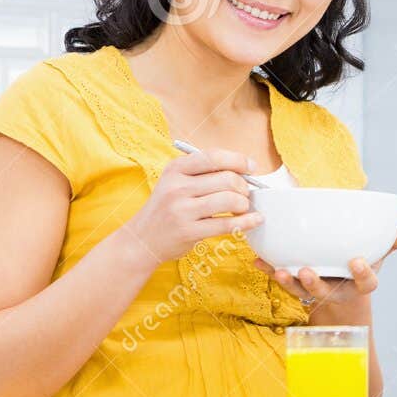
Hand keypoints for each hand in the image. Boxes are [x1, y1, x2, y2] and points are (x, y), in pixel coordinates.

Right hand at [122, 149, 262, 266]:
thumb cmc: (168, 208)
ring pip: (229, 200)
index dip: (238, 160)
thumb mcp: (176, 183)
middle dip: (244, 186)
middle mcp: (176, 187)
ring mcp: (181, 210)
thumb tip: (245, 169)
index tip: (251, 167)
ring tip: (242, 208)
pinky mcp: (188, 231)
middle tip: (244, 194)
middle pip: (226, 178)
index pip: (213, 157)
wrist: (142, 239)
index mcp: (175, 169)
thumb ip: (204, 173)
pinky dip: (246, 222)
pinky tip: (254, 220)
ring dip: (244, 204)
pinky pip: (226, 224)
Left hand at [255, 222, 396, 325]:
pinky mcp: (297, 290)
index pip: (366, 284)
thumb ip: (390, 243)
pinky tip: (260, 261)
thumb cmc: (357, 272)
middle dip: (315, 284)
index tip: (356, 262)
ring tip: (281, 270)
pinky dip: (271, 272)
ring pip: (301, 292)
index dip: (362, 274)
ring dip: (289, 282)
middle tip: (307, 271)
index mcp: (359, 285)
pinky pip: (283, 283)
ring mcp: (315, 293)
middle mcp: (337, 292)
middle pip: (326, 292)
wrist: (340, 301)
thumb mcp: (377, 259)